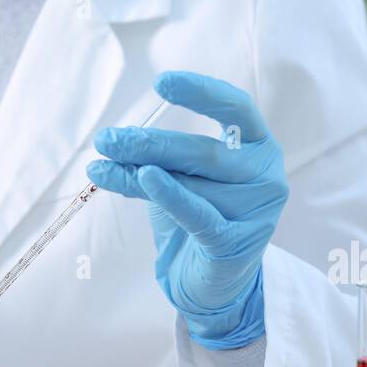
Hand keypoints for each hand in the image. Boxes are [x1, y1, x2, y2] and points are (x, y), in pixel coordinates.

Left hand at [86, 71, 287, 348]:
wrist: (211, 284)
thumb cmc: (198, 221)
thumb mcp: (179, 181)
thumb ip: (157, 159)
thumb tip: (112, 141)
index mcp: (259, 147)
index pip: (236, 108)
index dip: (201, 92)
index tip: (162, 82)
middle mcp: (265, 174)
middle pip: (201, 151)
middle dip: (147, 143)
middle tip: (107, 139)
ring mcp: (256, 210)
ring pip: (190, 183)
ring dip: (139, 174)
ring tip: (101, 168)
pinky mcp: (236, 242)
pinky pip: (196, 214)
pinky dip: (168, 195)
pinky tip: (142, 178)